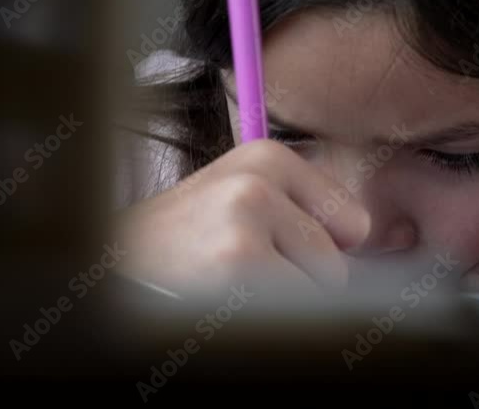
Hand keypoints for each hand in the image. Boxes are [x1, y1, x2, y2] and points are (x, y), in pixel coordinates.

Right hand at [113, 139, 370, 300]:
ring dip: (281, 302)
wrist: (106, 268)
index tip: (281, 256)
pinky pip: (293, 313)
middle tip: (237, 273)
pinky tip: (221, 305)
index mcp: (265, 156)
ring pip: (318, 290)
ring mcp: (245, 223)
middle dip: (299, 281)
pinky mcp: (236, 267)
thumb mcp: (241, 199)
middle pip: (337, 260)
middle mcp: (257, 181)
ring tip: (227, 287)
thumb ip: (309, 210)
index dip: (325, 255)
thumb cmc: (185, 243)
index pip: (353, 224)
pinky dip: (264, 322)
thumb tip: (372, 235)